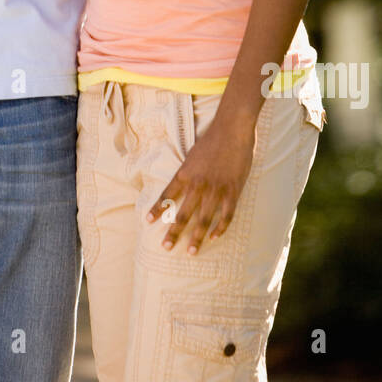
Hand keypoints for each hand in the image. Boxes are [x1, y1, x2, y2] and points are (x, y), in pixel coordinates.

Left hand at [146, 116, 255, 253]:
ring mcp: (216, 189)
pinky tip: (214, 237)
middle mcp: (198, 184)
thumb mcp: (192, 155)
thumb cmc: (211, 139)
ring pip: (204, 219)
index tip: (147, 222)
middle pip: (184, 213)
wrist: (232, 129)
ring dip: (196, 237)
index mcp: (185, 174)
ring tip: (191, 252)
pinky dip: (220, 228)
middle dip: (174, 232)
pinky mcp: (233, 191)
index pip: (166, 195)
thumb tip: (181, 185)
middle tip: (166, 247)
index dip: (157, 209)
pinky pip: (226, 215)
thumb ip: (187, 172)